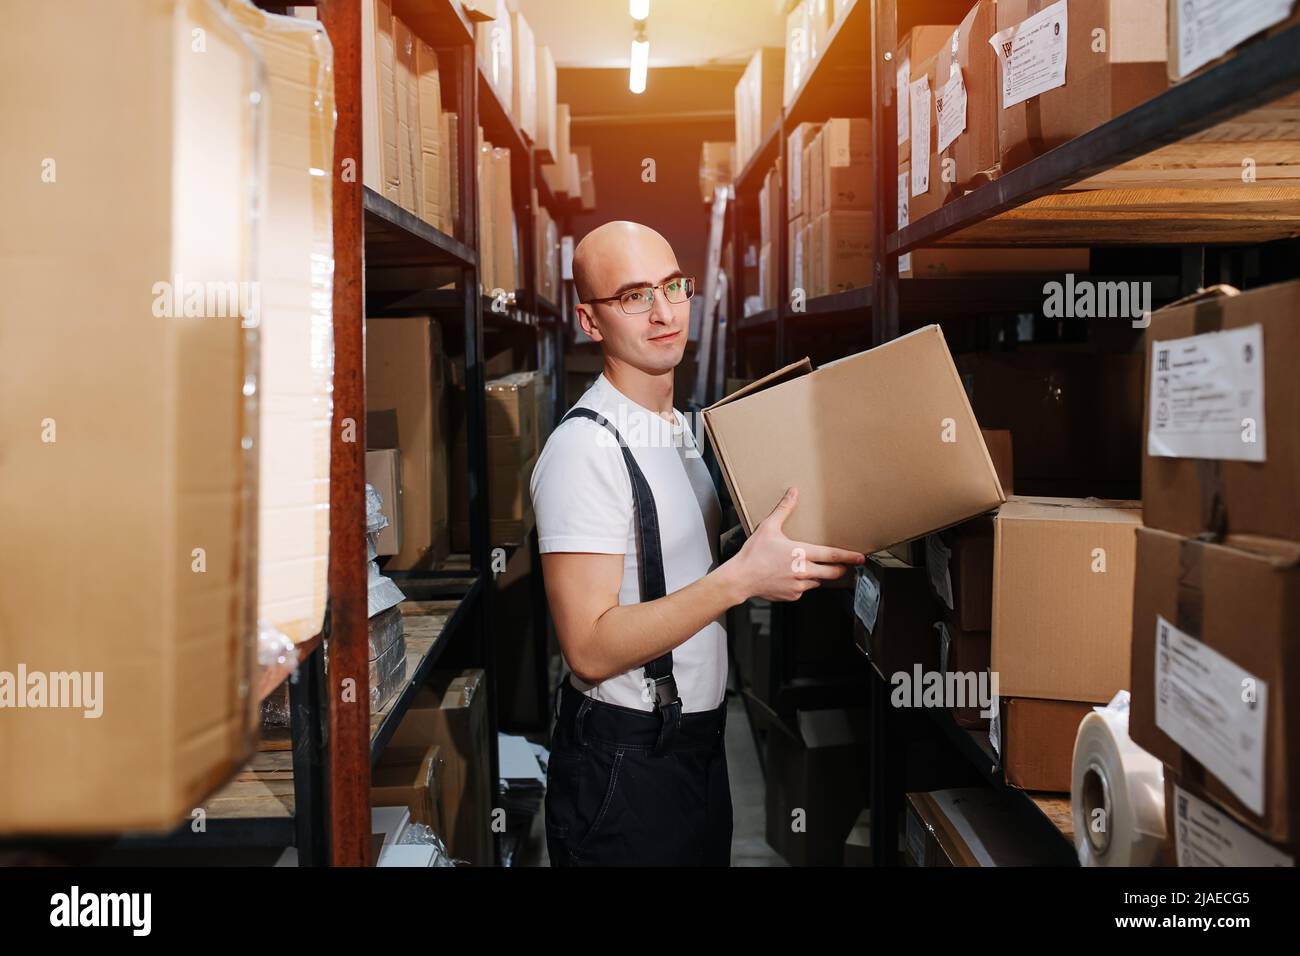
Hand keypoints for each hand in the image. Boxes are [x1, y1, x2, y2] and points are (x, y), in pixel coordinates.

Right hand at [726, 487, 865, 602]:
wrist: (740, 579)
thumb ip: (784, 509)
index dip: (849, 556)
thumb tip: (793, 492)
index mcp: (801, 553)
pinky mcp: (792, 595)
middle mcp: (804, 571)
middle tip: (845, 566)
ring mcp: (799, 586)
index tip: (860, 558)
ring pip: (819, 582)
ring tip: (812, 569)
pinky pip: (804, 589)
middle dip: (841, 569)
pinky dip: (803, 583)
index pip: (832, 555)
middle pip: (833, 573)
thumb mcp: (768, 527)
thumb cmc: (753, 554)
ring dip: (820, 576)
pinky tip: (792, 577)